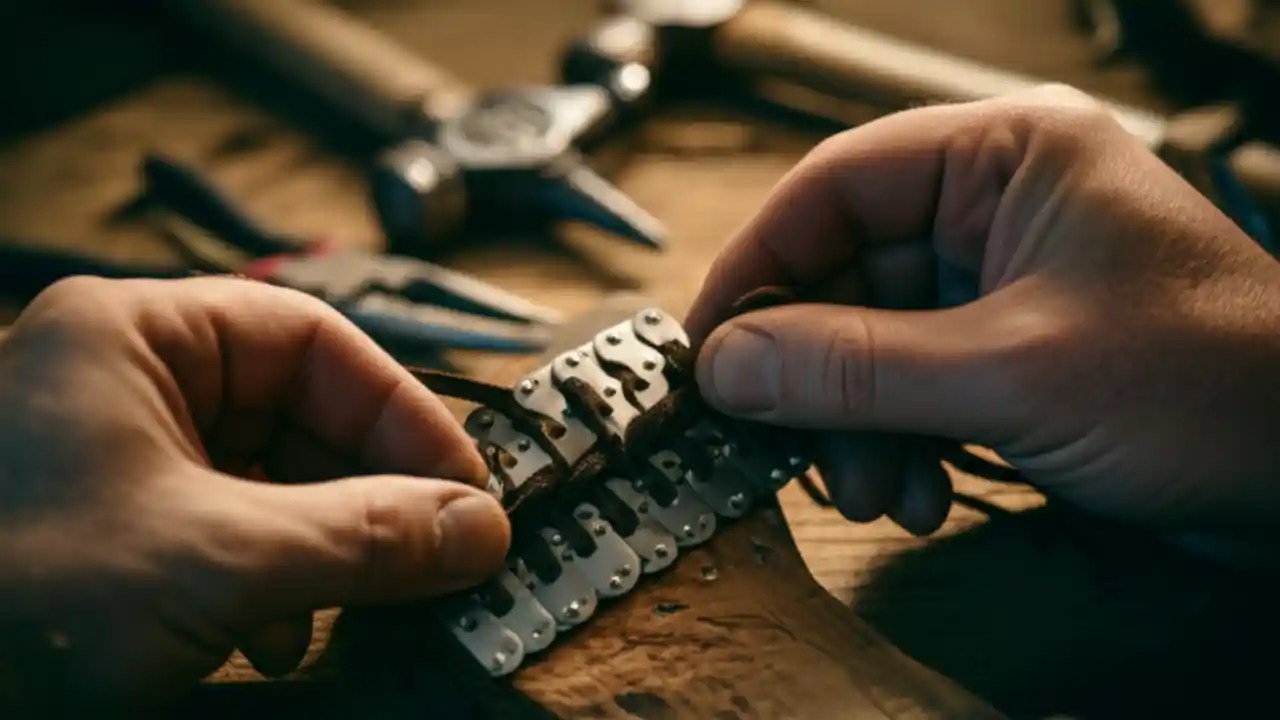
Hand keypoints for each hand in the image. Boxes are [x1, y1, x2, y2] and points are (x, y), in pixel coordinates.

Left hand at [0, 277, 509, 708]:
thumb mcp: (213, 559)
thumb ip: (363, 536)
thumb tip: (474, 525)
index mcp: (135, 336)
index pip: (316, 341)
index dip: (401, 412)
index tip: (463, 485)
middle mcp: (128, 384)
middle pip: (300, 410)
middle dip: (364, 491)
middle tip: (429, 549)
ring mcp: (119, 458)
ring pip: (273, 477)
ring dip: (321, 546)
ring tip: (339, 601)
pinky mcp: (118, 529)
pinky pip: (232, 530)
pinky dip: (271, 581)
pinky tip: (266, 633)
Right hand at [687, 85, 1279, 546]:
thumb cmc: (1212, 386)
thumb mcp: (1013, 375)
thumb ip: (856, 367)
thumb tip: (726, 365)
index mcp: (1004, 154)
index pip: (831, 188)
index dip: (756, 268)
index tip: (706, 349)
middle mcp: (997, 204)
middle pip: (843, 274)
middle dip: (818, 376)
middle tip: (790, 446)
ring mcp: (1003, 281)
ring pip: (871, 342)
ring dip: (856, 425)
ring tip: (874, 491)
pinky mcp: (1012, 349)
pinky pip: (913, 385)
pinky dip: (897, 443)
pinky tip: (913, 494)